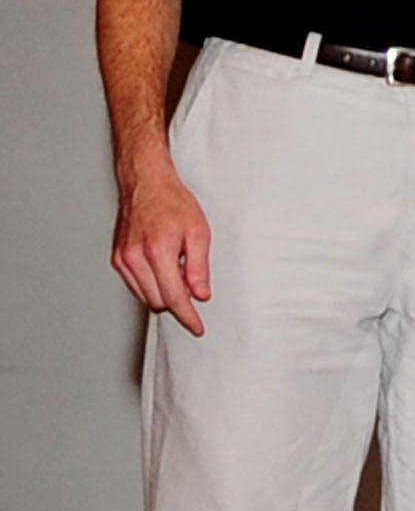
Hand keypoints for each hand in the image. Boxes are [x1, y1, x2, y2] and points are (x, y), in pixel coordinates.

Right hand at [112, 157, 212, 335]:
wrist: (145, 183)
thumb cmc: (173, 202)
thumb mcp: (199, 232)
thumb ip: (199, 267)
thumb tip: (201, 295)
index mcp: (157, 252)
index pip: (173, 297)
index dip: (188, 316)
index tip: (197, 327)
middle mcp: (134, 259)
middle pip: (158, 301)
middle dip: (178, 302)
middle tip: (194, 287)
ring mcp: (122, 260)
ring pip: (145, 296)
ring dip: (164, 294)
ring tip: (179, 270)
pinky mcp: (117, 259)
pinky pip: (136, 285)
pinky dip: (152, 285)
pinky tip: (164, 269)